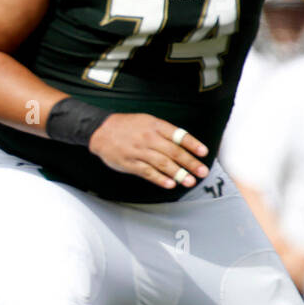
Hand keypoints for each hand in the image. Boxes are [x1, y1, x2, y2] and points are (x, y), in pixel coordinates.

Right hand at [87, 113, 209, 189]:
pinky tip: (170, 184)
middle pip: (174, 152)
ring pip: (163, 164)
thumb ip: (164, 131)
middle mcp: (148, 138)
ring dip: (179, 174)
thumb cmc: (126, 126)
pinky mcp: (130, 163)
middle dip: (190, 163)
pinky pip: (147, 172)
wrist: (100, 131)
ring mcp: (139, 151)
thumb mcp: (146, 120)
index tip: (203, 153)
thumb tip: (183, 144)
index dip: (192, 144)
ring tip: (190, 181)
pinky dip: (160, 179)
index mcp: (154, 126)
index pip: (178, 135)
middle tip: (202, 172)